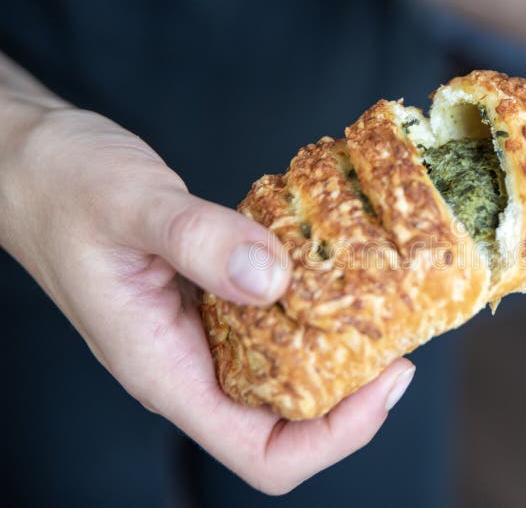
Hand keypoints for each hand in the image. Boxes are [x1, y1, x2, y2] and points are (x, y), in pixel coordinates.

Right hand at [0, 103, 414, 493]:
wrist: (32, 164)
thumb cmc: (62, 185)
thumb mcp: (128, 203)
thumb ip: (196, 240)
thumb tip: (272, 277)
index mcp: (163, 369)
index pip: (260, 452)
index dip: (334, 436)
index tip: (386, 381)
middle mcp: (188, 365)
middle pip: (286, 424)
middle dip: (353, 395)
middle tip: (399, 336)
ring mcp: (201, 335)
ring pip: (284, 376)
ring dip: (339, 353)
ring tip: (385, 307)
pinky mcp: (210, 301)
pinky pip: (272, 325)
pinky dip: (312, 310)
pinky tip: (338, 274)